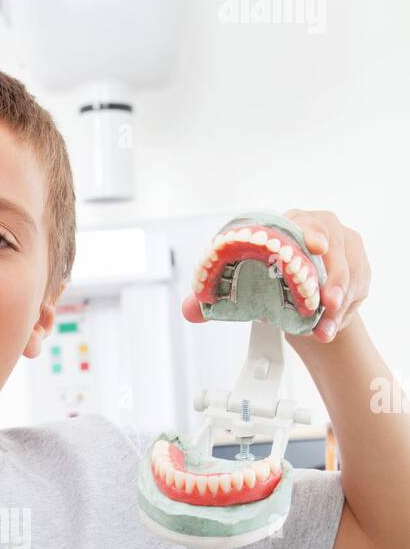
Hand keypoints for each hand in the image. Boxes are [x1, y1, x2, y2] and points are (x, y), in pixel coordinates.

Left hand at [181, 209, 370, 342]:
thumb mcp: (242, 289)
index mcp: (285, 223)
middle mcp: (318, 226)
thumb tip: (190, 309)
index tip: (313, 247)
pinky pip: (358, 286)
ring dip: (340, 299)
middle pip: (331, 242)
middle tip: (328, 300)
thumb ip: (213, 299)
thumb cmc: (270, 282)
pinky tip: (329, 329)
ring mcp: (342, 245)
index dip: (307, 231)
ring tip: (327, 323)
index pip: (299, 219)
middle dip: (332, 274)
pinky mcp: (358, 266)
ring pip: (348, 268)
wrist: (299, 300)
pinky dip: (345, 312)